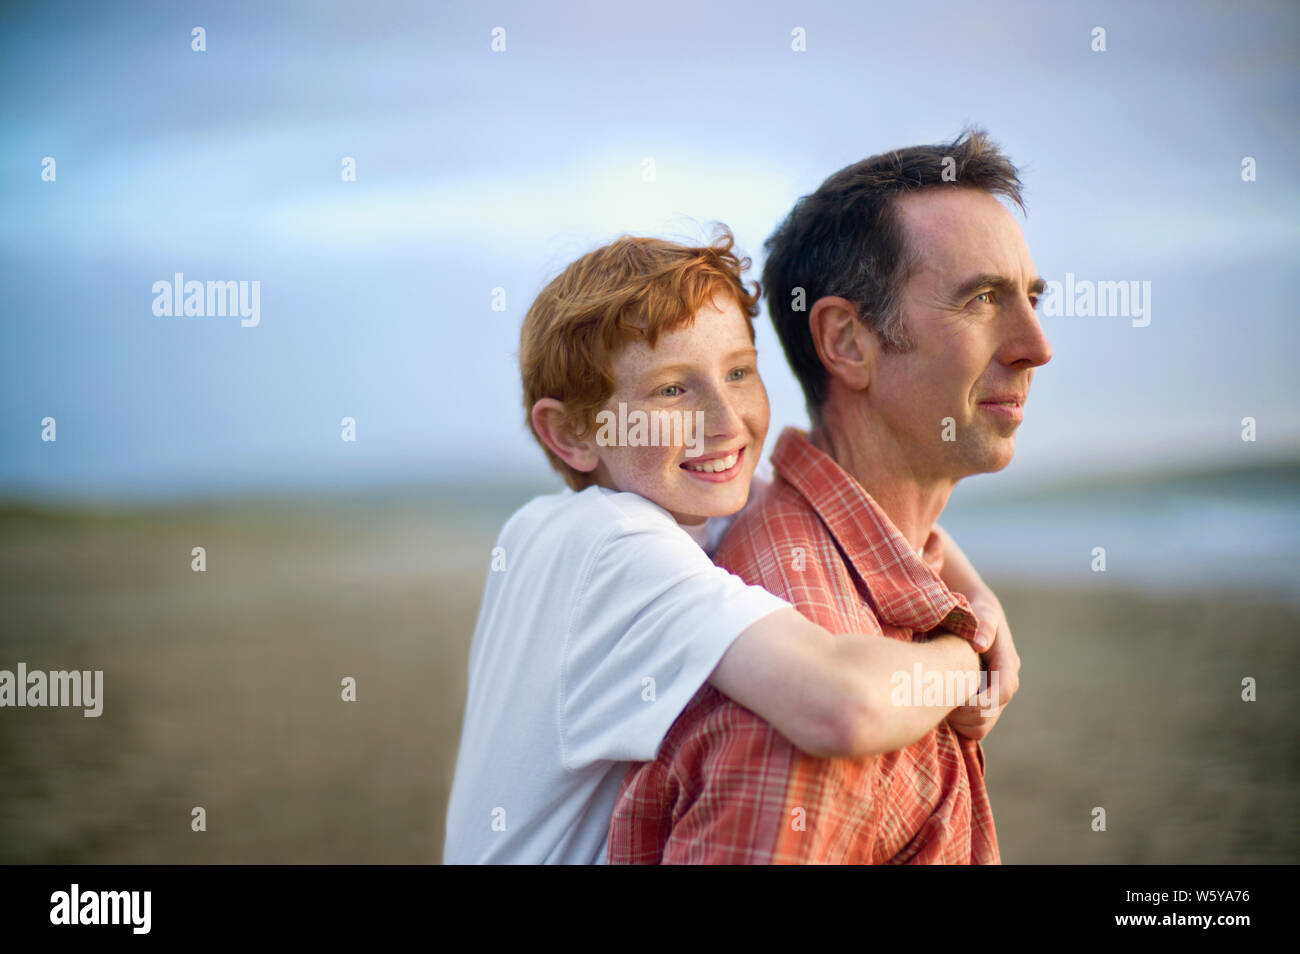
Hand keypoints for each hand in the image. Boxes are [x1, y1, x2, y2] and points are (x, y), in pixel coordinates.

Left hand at [948, 592, 1019, 740]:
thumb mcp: (980, 609)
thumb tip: (980, 643)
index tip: (960, 702)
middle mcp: (1001, 683)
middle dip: (966, 715)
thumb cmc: (972, 609)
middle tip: (938, 703)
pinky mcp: (975, 702)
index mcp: (1007, 663)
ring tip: (935, 705)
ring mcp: (990, 695)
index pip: (1004, 691)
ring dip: (959, 722)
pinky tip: (934, 708)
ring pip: (980, 726)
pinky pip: (969, 726)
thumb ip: (982, 622)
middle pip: (991, 715)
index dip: (984, 701)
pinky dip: (953, 724)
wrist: (968, 613)